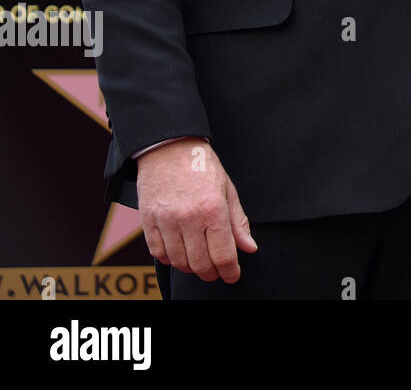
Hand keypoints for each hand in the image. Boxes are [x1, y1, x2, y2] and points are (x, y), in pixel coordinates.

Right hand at [136, 138, 256, 282]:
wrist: (169, 148)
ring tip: (199, 261)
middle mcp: (188, 217)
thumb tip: (249, 247)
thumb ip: (238, 222)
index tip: (233, 276)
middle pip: (200, 263)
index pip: (223, 254)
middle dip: (211, 273)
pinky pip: (158, 253)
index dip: (230, 271)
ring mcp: (166, 220)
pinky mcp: (148, 221)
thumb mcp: (227, 190)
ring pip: (179, 261)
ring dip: (191, 267)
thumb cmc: (202, 167)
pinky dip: (170, 259)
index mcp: (213, 209)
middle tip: (217, 272)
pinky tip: (179, 253)